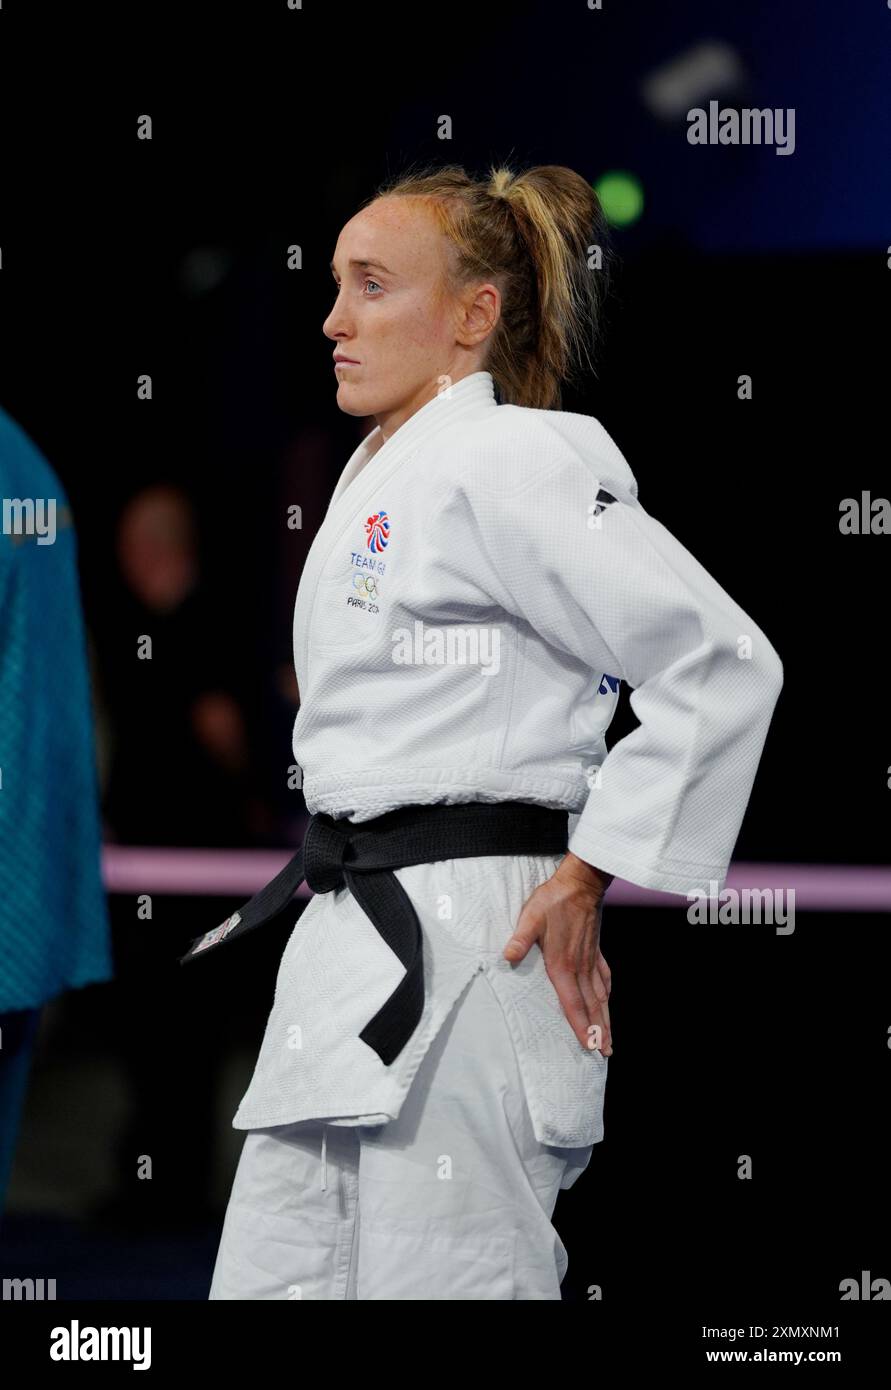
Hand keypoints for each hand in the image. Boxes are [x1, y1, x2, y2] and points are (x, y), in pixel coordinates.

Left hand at [503, 852, 613, 1053]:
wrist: (581, 882)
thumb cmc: (554, 899)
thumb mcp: (531, 917)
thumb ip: (520, 939)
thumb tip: (507, 957)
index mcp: (563, 964)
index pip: (572, 1003)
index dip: (581, 1026)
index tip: (590, 1046)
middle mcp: (580, 966)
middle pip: (592, 1005)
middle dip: (599, 1031)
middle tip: (606, 1053)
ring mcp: (590, 958)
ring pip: (601, 995)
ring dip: (606, 1018)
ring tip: (611, 1038)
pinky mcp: (595, 948)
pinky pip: (604, 976)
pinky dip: (607, 992)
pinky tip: (608, 999)